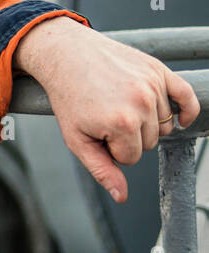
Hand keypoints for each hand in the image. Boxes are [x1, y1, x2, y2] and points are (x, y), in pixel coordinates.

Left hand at [14, 17, 200, 202]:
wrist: (66, 55)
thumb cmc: (69, 98)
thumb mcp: (76, 139)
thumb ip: (102, 170)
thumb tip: (122, 197)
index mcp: (122, 123)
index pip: (131, 158)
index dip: (111, 149)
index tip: (95, 132)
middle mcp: (142, 103)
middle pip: (149, 143)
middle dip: (127, 137)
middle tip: (103, 116)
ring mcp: (152, 84)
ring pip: (163, 125)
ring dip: (144, 122)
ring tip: (117, 105)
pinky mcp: (158, 70)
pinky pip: (187, 96)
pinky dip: (187, 110)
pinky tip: (180, 119)